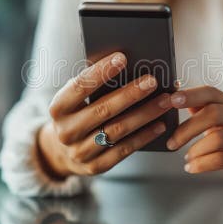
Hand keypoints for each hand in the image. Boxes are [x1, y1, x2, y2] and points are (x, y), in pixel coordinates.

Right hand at [37, 52, 171, 177]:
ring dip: (144, 114)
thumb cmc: (76, 114)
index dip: (100, 72)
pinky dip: (144, 136)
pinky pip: (124, 149)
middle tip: (152, 81)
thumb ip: (92, 85)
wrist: (63, 153)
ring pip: (117, 130)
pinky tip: (159, 124)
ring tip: (164, 101)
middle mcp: (66, 131)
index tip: (122, 58)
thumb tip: (125, 64)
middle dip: (130, 94)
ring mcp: (80, 151)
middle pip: (103, 110)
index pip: (79, 86)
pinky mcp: (96, 166)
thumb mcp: (75, 100)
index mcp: (58, 108)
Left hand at [166, 86, 222, 185]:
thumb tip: (174, 96)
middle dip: (188, 128)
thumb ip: (202, 109)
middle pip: (214, 113)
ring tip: (186, 158)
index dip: (191, 95)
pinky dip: (203, 164)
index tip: (172, 101)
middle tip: (171, 142)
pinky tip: (192, 168)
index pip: (212, 92)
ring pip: (219, 138)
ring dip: (196, 150)